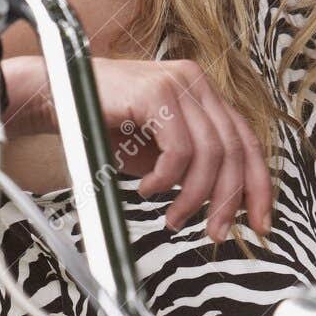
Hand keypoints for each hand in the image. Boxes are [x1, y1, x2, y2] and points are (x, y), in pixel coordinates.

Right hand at [90, 55, 271, 241]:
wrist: (55, 99)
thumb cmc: (105, 127)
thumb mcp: (159, 155)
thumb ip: (193, 172)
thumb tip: (226, 205)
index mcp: (204, 96)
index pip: (247, 142)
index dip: (259, 186)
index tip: (260, 223)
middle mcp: (197, 83)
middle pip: (235, 150)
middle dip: (228, 200)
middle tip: (214, 232)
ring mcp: (178, 83)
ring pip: (210, 153)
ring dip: (192, 196)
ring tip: (172, 217)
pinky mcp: (157, 92)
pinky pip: (179, 149)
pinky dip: (166, 178)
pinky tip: (148, 188)